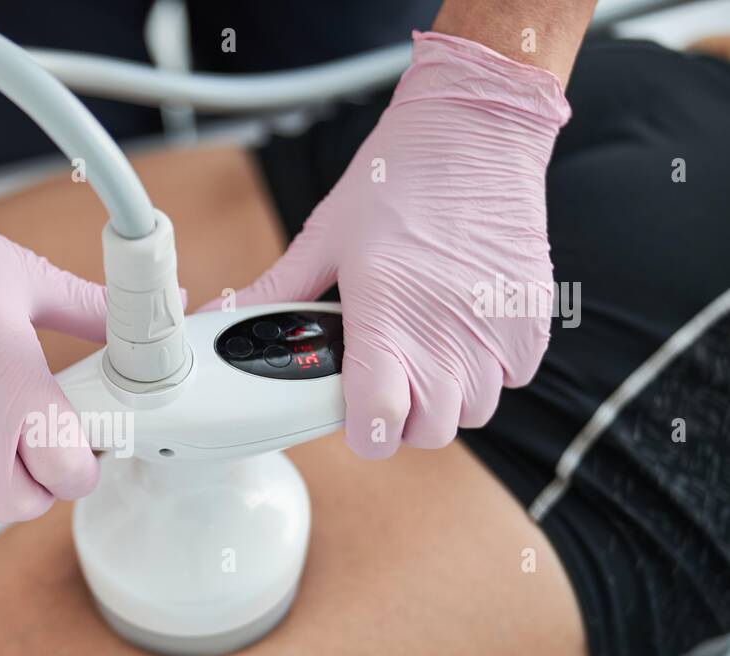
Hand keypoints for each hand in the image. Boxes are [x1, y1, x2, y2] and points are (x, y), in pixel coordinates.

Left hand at [205, 32, 570, 457]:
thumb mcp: (325, 237)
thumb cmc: (397, 177)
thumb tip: (219, 314)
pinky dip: (491, 368)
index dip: (363, 431)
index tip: (355, 411)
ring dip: (448, 396)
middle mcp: (445, 333)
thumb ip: (275, 290)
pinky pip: (513, 378)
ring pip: (473, 412)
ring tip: (426, 350)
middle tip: (388, 378)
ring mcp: (494, 329)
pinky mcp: (532, 318)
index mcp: (385, 318)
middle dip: (403, 419)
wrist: (477, 126)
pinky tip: (466, 330)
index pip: (379, 427)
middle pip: (429, 433)